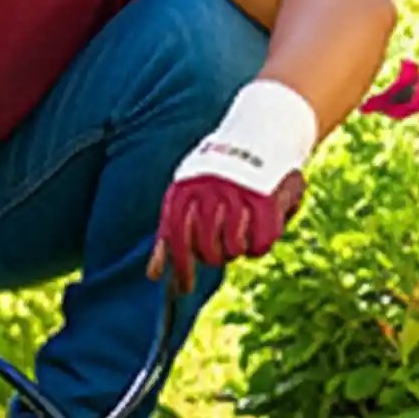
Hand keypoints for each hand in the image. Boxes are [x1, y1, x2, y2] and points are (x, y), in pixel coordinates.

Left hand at [147, 80, 316, 292]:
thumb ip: (169, 235)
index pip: (176, 240)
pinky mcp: (265, 201)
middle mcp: (208, 193)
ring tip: (238, 236)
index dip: (180, 268)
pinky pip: (260, 244)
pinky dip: (259, 246)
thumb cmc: (215, 173)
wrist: (260, 130)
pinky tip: (258, 234)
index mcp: (184, 191)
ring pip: (233, 249)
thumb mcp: (186, 195)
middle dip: (213, 257)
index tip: (184, 288)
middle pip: (206, 250)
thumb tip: (153, 276)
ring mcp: (237, 196)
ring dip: (235, 251)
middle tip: (220, 250)